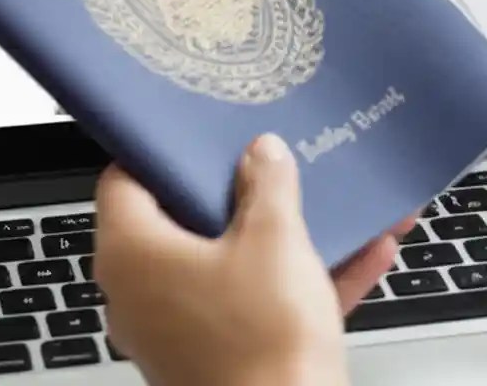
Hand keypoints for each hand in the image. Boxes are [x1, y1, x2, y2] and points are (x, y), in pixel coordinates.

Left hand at [95, 135, 412, 385]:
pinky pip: (260, 302)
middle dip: (241, 192)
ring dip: (286, 237)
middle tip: (271, 163)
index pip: (124, 180)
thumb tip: (262, 154)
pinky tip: (363, 254)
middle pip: (185, 222)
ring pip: (233, 264)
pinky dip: (303, 279)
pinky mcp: (220, 355)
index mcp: (134, 254)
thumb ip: (268, 185)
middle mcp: (143, 294)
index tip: (199, 131)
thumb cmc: (262, 344)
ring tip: (331, 206)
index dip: (163, 151)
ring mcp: (180, 330)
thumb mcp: (276, 239)